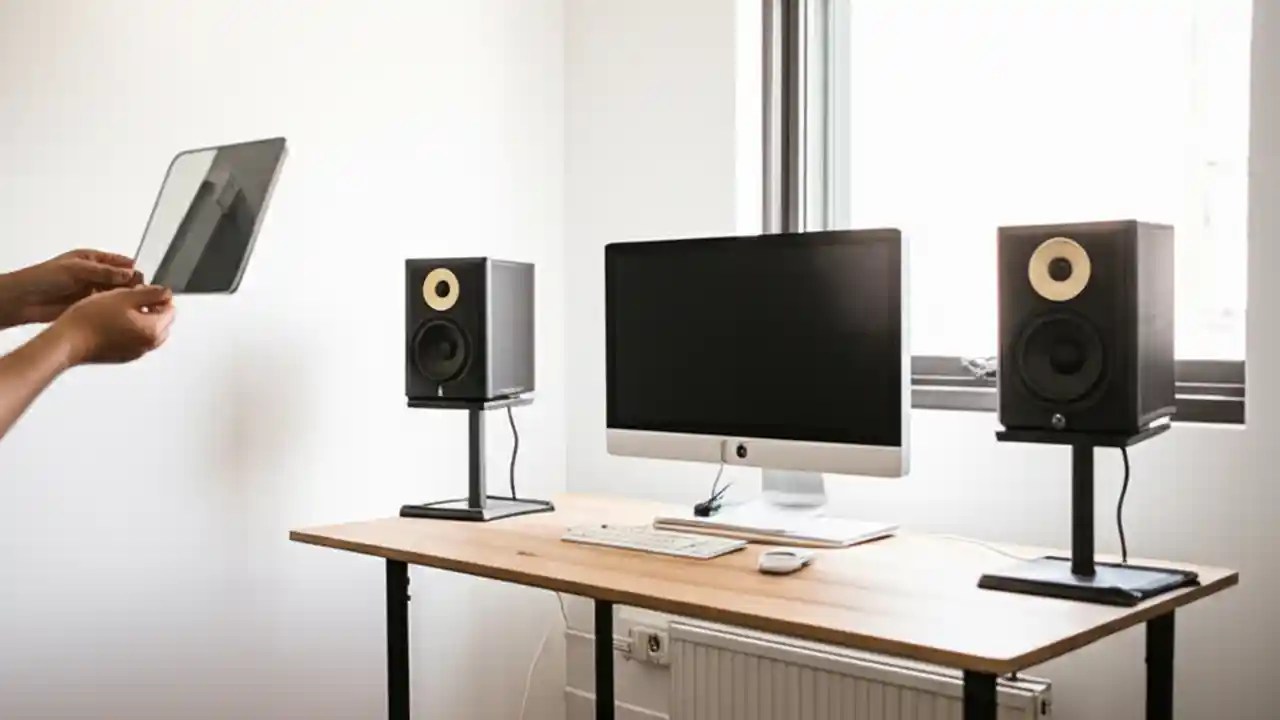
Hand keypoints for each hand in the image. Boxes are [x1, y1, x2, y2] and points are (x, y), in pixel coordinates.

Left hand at [0, 249, 141, 327]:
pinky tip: (124, 313)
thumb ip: (105, 272)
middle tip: (143, 295)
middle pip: (122, 279)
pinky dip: (116, 310)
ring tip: (136, 305)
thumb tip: (130, 274)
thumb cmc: (44, 277)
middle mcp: (95, 274)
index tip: (145, 280)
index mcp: (93, 259)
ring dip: (125, 299)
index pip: (121, 263)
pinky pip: (108, 307)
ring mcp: (92, 291)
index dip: (134, 270)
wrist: (25, 299)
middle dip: (133, 286)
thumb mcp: (78, 269)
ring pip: (117, 294)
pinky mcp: (90, 306)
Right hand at [50, 286, 174, 365]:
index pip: (171, 310)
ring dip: (141, 318)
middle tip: (133, 297)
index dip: (160, 296)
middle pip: (162, 322)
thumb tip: (166, 292)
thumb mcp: (124, 296)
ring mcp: (135, 353)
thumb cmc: (92, 319)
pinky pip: (134, 340)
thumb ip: (150, 293)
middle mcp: (148, 345)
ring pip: (148, 331)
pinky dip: (130, 329)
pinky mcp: (122, 356)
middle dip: (153, 308)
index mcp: (153, 330)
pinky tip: (113, 320)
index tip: (145, 289)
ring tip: (120, 307)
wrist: (68, 341)